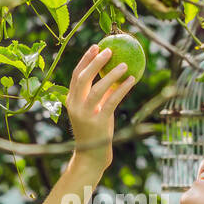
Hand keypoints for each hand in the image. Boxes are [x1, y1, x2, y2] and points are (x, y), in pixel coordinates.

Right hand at [66, 44, 136, 164]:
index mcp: (71, 100)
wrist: (90, 157)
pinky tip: (132, 80)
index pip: (76, 75)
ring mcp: (85, 115)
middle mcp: (75, 106)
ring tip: (124, 64)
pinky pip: (112, 101)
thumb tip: (115, 71)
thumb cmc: (95, 131)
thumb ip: (102, 93)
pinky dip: (122, 89)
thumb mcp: (95, 109)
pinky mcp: (98, 123)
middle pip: (83, 78)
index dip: (85, 59)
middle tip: (109, 50)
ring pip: (97, 89)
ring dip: (111, 74)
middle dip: (95, 61)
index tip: (96, 46)